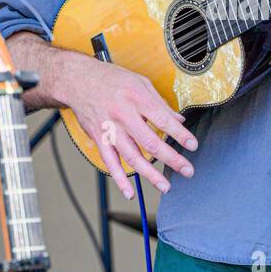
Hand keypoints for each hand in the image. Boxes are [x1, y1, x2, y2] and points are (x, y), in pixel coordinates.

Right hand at [64, 57, 197, 199]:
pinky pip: (110, 162)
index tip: (192, 145)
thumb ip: (160, 103)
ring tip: (165, 186)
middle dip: (171, 158)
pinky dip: (119, 179)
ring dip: (150, 174)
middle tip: (187, 170)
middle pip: (150, 142)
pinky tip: (130, 192)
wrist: (78, 80)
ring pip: (131, 156)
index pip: (163, 120)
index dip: (180, 134)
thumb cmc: (111, 79)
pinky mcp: (99, 139)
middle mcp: (123, 114)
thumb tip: (179, 120)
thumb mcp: (140, 82)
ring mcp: (109, 129)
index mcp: (136, 97)